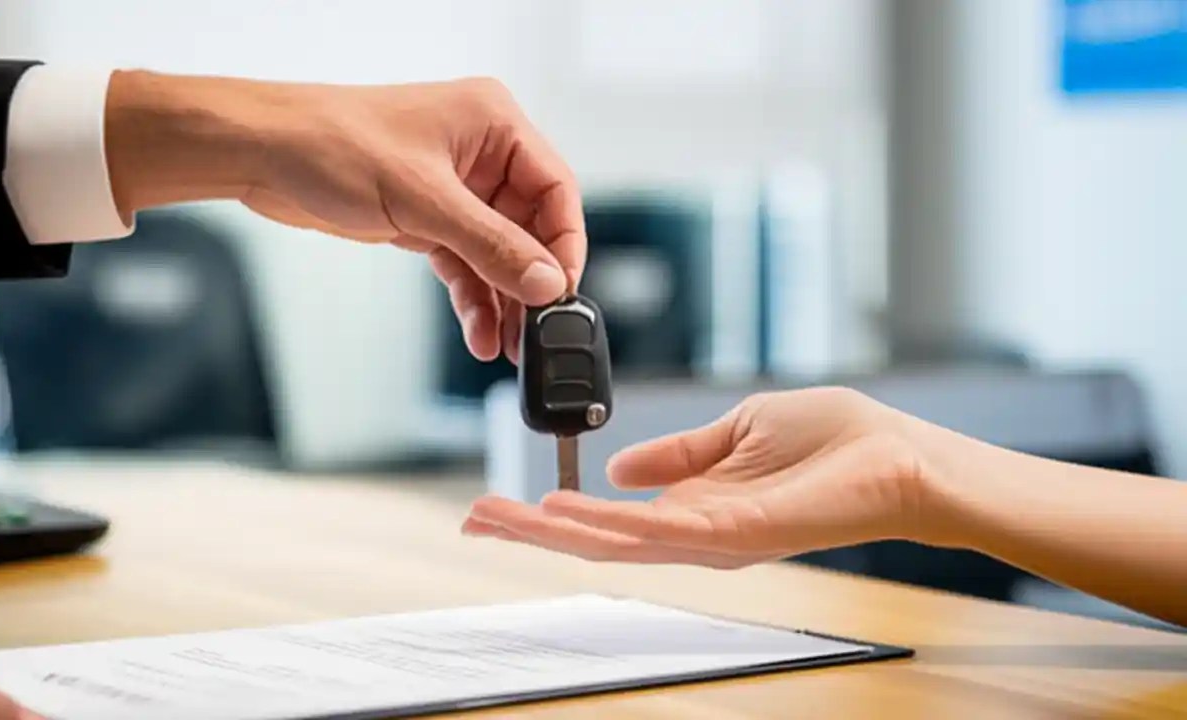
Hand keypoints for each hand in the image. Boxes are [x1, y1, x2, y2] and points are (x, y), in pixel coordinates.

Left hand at [106, 72, 585, 362]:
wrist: (263, 155)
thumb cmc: (333, 145)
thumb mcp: (423, 201)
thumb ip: (491, 246)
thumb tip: (547, 282)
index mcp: (493, 123)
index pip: (556, 188)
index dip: (565, 244)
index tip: (562, 293)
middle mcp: (481, 151)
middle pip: (531, 227)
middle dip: (530, 283)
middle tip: (537, 334)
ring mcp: (455, 186)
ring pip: (498, 252)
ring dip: (502, 300)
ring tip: (508, 347)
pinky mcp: (427, 215)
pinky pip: (465, 262)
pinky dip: (473, 297)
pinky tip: (480, 332)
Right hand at [463, 387, 952, 566]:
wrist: (901, 455)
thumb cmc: (835, 442)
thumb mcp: (737, 431)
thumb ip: (678, 454)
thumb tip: (618, 468)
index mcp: (692, 508)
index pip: (605, 519)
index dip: (547, 517)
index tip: (497, 506)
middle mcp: (694, 533)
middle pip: (595, 540)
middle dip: (529, 534)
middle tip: (471, 520)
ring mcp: (712, 538)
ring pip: (613, 543)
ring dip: (549, 533)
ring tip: (494, 517)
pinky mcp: (736, 532)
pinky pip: (658, 532)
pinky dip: (604, 523)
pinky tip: (562, 511)